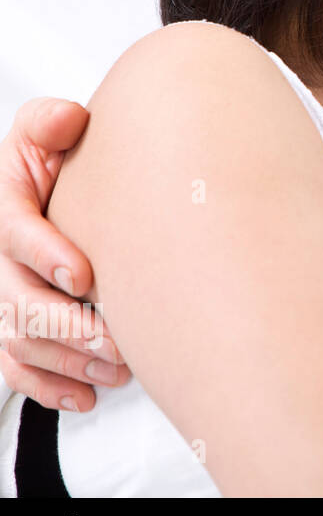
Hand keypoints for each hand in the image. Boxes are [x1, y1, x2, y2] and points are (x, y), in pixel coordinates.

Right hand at [0, 98, 128, 411]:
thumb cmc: (59, 154)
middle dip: (67, 325)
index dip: (46, 255)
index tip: (86, 274)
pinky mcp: (16, 325)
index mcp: (4, 206)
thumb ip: (53, 122)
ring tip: (119, 370)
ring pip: (21, 341)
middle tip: (116, 341)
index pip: (14, 235)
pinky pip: (18, 366)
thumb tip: (69, 118)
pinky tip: (85, 397)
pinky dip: (48, 387)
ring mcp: (5, 294)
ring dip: (69, 361)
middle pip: (18, 302)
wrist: (57, 182)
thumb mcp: (50, 129)